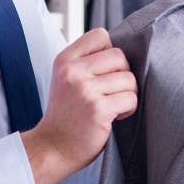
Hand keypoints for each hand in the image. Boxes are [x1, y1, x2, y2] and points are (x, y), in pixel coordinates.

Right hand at [21, 28, 136, 183]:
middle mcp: (72, 71)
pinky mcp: (98, 109)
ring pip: (128, 78)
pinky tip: (114, 116)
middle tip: (111, 91)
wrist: (52, 147)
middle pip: (119, 56)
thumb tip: (122, 51)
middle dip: (122, 74)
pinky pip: (130, 98)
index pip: (100, 35)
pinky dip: (128, 109)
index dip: (110, 52)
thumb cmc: (65, 113)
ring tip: (112, 104)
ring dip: (127, 94)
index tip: (104, 71)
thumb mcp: (65, 78)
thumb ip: (86, 61)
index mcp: (65, 59)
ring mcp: (85, 90)